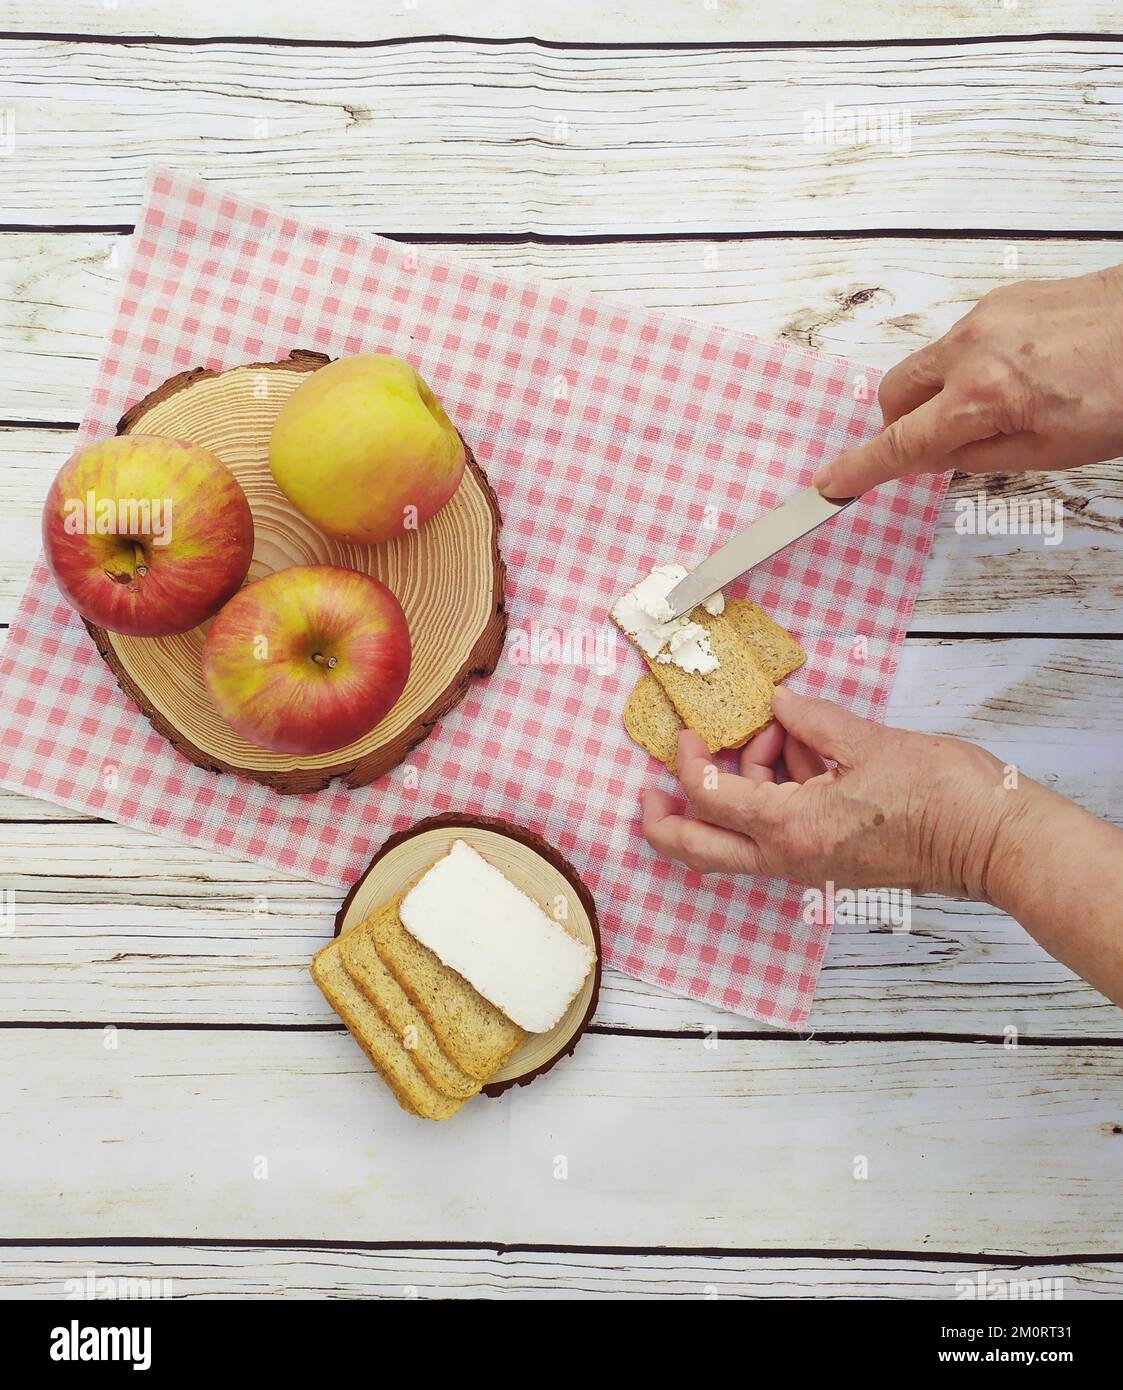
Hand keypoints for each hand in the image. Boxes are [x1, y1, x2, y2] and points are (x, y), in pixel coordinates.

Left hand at [642, 685, 1033, 898]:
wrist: (991, 841)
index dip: (687, 760)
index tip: (688, 732)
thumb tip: (778, 703)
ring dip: (741, 787)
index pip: (708, 797)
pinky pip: (776, 833)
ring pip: (738, 838)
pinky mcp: (826, 861)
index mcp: (790, 827)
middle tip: (647, 789)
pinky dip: (774, 795)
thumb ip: (812, 720)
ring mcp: (807, 865)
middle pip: (698, 851)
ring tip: (783, 733)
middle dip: (662, 822)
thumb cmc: (940, 796)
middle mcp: (789, 857)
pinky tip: (804, 753)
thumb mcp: (867, 741)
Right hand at [812, 264, 1122, 497]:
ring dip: (938, 394)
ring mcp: (986, 315)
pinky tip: (1016, 375)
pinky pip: (962, 340)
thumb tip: (934, 456)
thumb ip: (978, 455)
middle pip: (895, 392)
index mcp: (982, 395)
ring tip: (998, 407)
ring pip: (928, 365)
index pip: (902, 443)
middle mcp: (972, 348)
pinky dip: (968, 366)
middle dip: (900, 424)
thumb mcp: (1052, 450)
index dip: (862, 468)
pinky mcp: (1004, 297)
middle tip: (936, 446)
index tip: (830, 483)